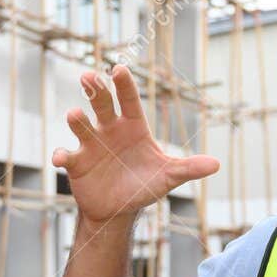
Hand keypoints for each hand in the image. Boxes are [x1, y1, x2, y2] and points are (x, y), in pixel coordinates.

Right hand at [50, 65, 218, 225]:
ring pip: (82, 127)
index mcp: (132, 127)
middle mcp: (110, 130)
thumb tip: (216, 164)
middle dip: (96, 90)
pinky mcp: (77, 162)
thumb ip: (188, 168)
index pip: (129, 100)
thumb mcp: (167, 177)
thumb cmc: (143, 184)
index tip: (119, 69)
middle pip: (102, 105)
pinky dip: (61, 156)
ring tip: (74, 115)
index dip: (124, 85)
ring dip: (77, 120)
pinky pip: (66, 155)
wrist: (118, 208)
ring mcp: (91, 145)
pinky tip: (60, 159)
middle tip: (89, 77)